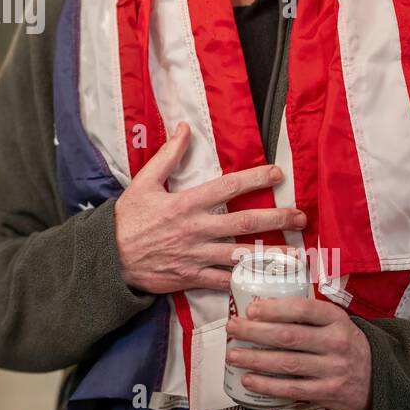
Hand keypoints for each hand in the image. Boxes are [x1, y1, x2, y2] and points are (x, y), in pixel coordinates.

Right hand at [113, 122, 306, 294]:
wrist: (108, 257)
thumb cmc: (127, 219)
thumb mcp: (143, 182)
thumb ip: (167, 156)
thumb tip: (184, 129)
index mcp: (186, 204)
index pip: (228, 188)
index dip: (255, 179)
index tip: (278, 174)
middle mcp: (196, 230)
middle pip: (244, 223)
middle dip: (276, 219)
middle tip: (300, 217)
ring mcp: (196, 256)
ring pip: (241, 255)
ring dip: (271, 255)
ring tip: (297, 255)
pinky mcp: (192, 278)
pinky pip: (224, 280)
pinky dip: (245, 281)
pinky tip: (267, 280)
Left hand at [225, 295, 371, 409]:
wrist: (377, 377)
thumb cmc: (343, 343)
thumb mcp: (334, 322)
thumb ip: (306, 314)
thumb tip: (258, 305)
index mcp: (336, 318)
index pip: (303, 308)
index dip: (274, 308)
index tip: (250, 308)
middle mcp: (336, 342)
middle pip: (289, 336)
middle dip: (255, 332)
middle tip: (233, 328)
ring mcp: (333, 369)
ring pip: (287, 363)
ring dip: (255, 359)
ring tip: (233, 355)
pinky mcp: (329, 392)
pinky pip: (293, 389)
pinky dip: (268, 385)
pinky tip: (249, 380)